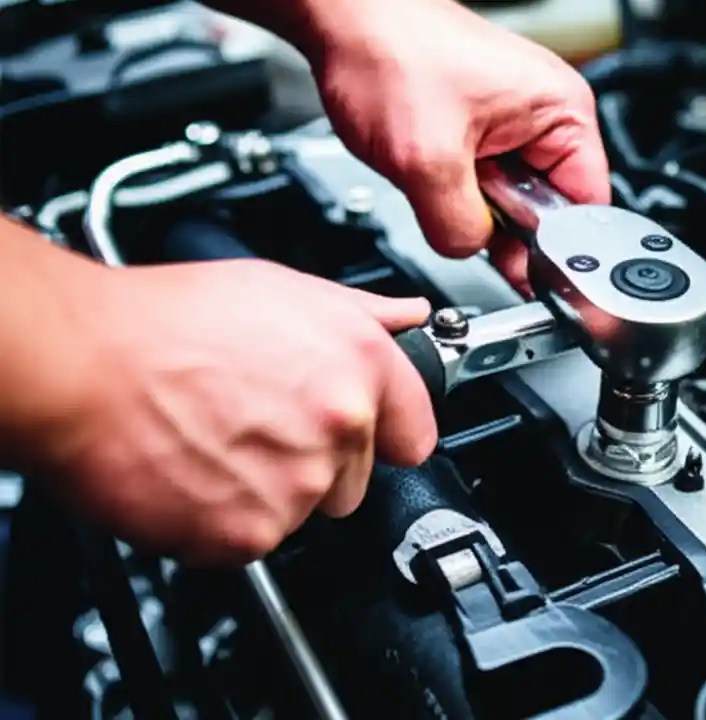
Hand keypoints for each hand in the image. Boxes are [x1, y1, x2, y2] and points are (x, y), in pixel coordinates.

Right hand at [40, 259, 435, 564]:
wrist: (81, 366)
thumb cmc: (164, 323)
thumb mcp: (282, 289)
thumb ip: (360, 314)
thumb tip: (407, 319)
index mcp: (359, 365)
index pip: (416, 431)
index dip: (388, 434)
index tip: (373, 437)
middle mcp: (340, 425)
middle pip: (356, 479)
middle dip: (316, 462)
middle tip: (256, 425)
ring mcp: (298, 484)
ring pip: (304, 510)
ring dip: (269, 491)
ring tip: (217, 441)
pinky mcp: (250, 533)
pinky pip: (254, 540)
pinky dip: (225, 521)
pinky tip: (197, 474)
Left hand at [300, 0, 610, 291]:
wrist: (341, 19)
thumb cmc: (388, 53)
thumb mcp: (427, 162)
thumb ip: (459, 227)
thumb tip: (469, 253)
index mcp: (563, 112)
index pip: (586, 209)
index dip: (555, 246)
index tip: (523, 268)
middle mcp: (546, 114)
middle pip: (546, 209)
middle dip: (504, 227)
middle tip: (461, 215)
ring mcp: (513, 121)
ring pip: (508, 202)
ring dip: (472, 207)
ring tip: (438, 178)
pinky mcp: (480, 129)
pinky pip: (481, 184)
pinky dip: (454, 192)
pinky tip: (432, 176)